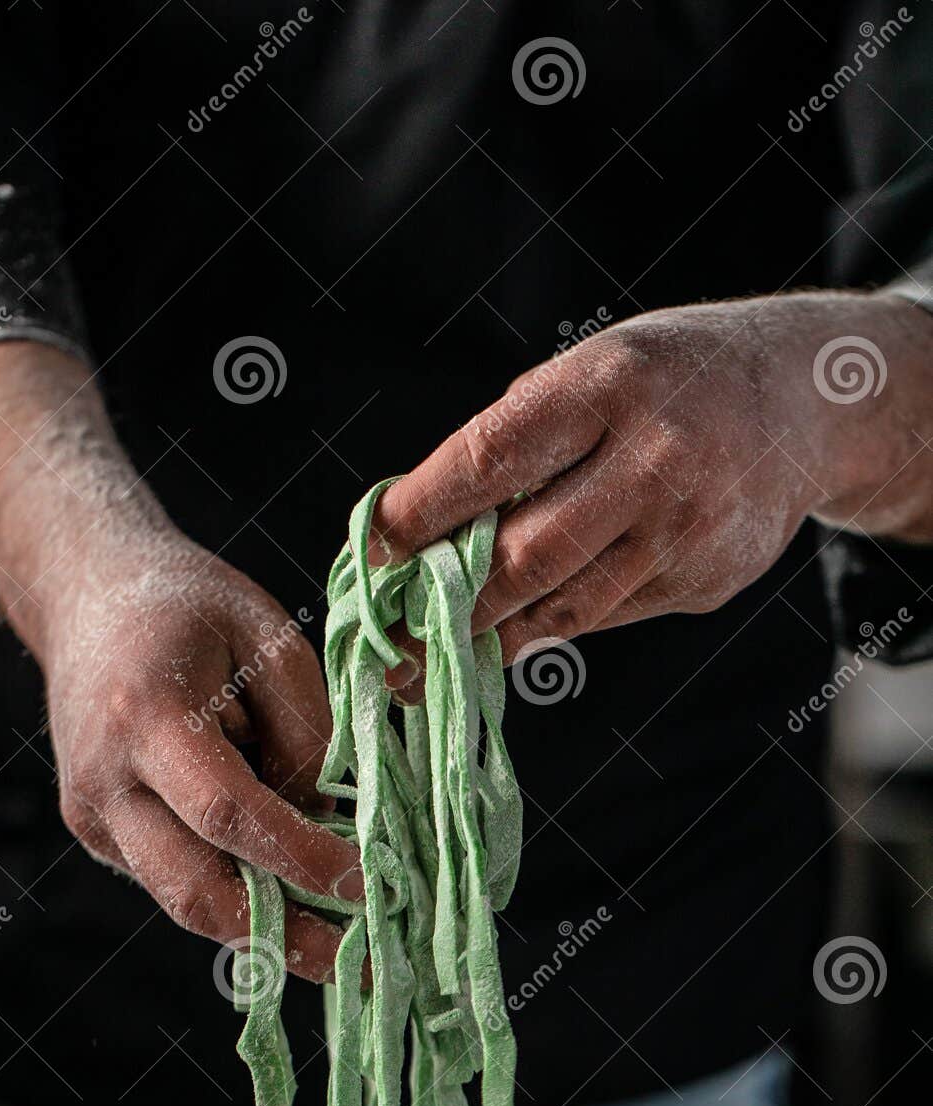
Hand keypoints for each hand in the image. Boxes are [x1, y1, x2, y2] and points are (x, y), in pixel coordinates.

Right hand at [45, 537, 362, 982]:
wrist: (85, 596)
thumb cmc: (187, 606)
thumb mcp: (271, 636)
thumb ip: (307, 731)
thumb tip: (333, 823)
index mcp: (146, 714)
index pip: (230, 814)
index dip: (303, 861)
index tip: (368, 886)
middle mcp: (105, 779)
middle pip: (193, 891)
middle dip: (282, 938)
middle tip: (360, 965)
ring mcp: (91, 815)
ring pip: (184, 902)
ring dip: (265, 930)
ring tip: (340, 948)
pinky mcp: (96, 834)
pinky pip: (174, 879)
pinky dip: (235, 891)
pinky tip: (290, 897)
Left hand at [371, 293, 932, 693]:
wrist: (806, 401)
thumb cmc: (667, 381)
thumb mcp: (594, 372)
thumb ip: (519, 442)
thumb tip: (424, 534)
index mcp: (609, 386)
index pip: (492, 457)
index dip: (423, 511)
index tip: (375, 549)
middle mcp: (654, 461)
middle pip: (526, 555)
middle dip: (449, 602)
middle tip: (393, 635)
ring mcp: (687, 531)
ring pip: (565, 607)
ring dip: (489, 637)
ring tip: (433, 656)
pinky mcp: (706, 582)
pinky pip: (607, 615)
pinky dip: (554, 623)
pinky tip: (517, 630)